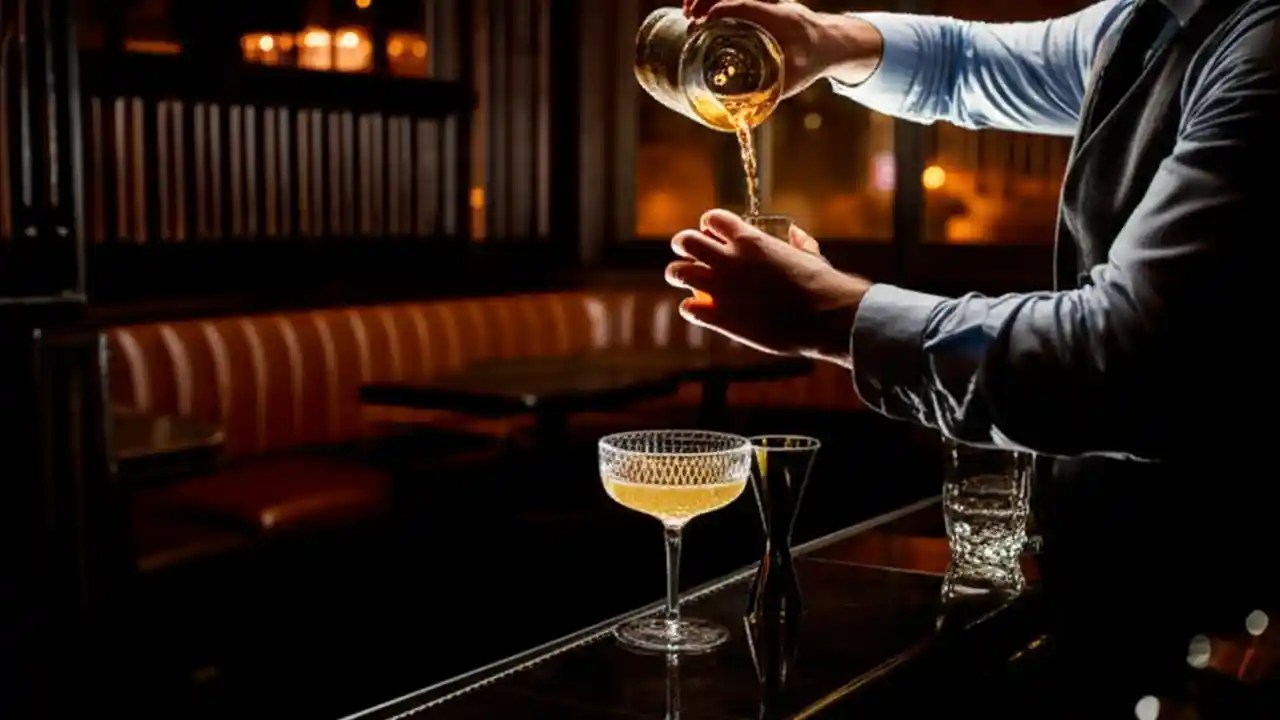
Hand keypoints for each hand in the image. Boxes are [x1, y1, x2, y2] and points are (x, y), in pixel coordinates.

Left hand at [665, 209, 869, 367]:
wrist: (824, 319)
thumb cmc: (822, 285)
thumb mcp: (810, 255)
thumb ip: (797, 242)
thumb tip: (794, 233)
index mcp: (749, 240)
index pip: (712, 219)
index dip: (708, 225)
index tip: (710, 233)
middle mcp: (729, 260)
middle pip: (685, 241)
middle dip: (682, 245)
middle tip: (685, 254)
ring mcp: (722, 289)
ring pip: (678, 272)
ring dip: (677, 274)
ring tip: (681, 280)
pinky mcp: (720, 317)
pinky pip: (688, 309)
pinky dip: (689, 309)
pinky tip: (697, 312)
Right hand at [683, 0, 883, 96]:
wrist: (830, 42)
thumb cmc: (811, 61)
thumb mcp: (794, 79)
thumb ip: (771, 94)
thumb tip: (744, 118)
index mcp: (782, 19)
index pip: (747, 6)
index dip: (722, 10)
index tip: (700, 21)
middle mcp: (773, 4)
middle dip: (707, 0)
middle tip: (688, 17)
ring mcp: (766, 2)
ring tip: (688, 11)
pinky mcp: (760, 4)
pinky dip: (716, 0)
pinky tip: (699, 10)